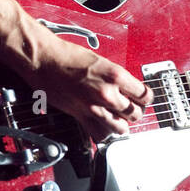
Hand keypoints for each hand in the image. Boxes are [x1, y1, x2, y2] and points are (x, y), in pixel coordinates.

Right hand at [31, 34, 152, 141]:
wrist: (44, 60)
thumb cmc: (67, 56)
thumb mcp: (101, 61)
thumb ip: (115, 77)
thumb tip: (126, 89)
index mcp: (116, 75)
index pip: (144, 95)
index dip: (145, 98)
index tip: (143, 98)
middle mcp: (107, 93)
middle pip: (135, 114)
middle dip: (135, 111)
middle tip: (131, 107)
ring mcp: (94, 107)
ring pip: (121, 128)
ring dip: (122, 124)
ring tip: (119, 118)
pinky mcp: (80, 116)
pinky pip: (100, 134)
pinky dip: (104, 132)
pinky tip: (104, 125)